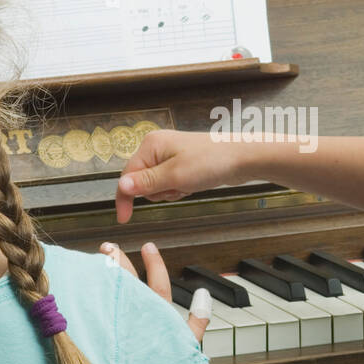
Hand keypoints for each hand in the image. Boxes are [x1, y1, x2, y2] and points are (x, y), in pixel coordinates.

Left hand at [99, 240, 211, 342]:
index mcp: (162, 318)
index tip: (147, 245)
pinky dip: (90, 307)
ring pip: (113, 298)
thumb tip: (203, 294)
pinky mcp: (109, 344)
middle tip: (108, 247)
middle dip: (119, 262)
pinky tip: (79, 295)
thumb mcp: (190, 345)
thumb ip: (198, 320)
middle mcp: (143, 321)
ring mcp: (125, 331)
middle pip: (130, 284)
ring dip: (104, 278)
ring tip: (95, 261)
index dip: (155, 263)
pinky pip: (97, 323)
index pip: (159, 284)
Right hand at [115, 130, 243, 223]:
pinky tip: (193, 185)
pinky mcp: (181, 163)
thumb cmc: (211, 161)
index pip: (127, 175)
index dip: (126, 198)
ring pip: (157, 185)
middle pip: (142, 181)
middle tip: (177, 187)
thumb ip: (146, 183)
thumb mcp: (174, 176)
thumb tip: (121, 187)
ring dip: (170, 191)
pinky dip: (179, 189)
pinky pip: (170, 183)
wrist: (242, 158)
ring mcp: (170, 154)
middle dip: (158, 192)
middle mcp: (157, 147)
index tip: (124, 218)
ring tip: (188, 185)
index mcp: (150, 145)